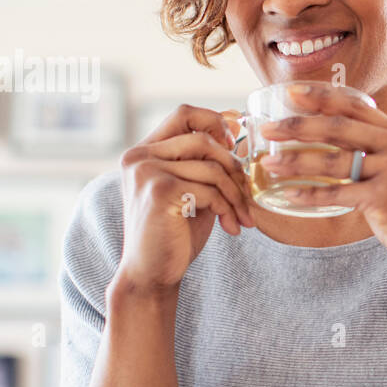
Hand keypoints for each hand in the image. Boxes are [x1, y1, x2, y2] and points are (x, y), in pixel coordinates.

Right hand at [116, 104, 255, 291]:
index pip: (184, 113)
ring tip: (242, 218)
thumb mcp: (192, 190)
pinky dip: (228, 209)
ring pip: (212, 168)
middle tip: (247, 195)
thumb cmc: (175, 233)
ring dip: (236, 196)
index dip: (215, 121)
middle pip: (204, 139)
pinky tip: (230, 228)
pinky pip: (210, 190)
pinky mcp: (159, 192)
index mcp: (144, 151)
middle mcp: (139, 156)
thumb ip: (205, 163)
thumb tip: (238, 127)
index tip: (234, 146)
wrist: (152, 274)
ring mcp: (146, 172)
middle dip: (234, 167)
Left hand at [259, 85, 386, 286]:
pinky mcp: (386, 198)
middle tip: (266, 130)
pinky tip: (289, 195)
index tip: (289, 93)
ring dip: (296, 161)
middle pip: (338, 128)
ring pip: (333, 160)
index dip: (320, 97)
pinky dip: (310, 194)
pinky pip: (338, 193)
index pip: (355, 107)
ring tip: (268, 163)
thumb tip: (334, 146)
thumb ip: (376, 155)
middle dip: (297, 127)